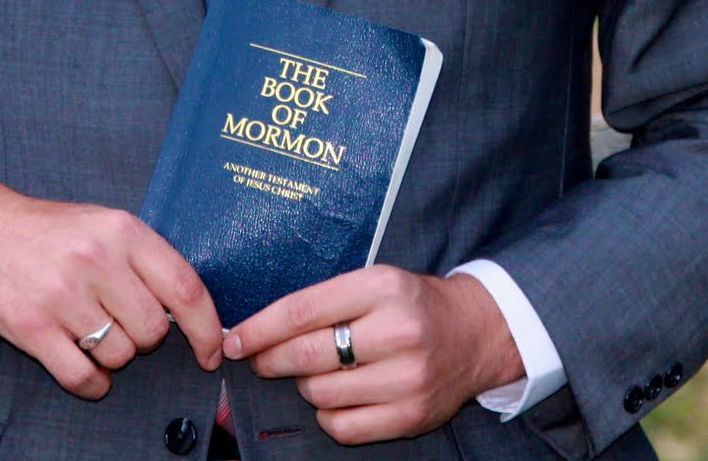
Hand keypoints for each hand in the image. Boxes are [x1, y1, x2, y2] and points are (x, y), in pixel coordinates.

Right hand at [0, 175, 222, 399]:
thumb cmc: (50, 233)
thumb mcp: (103, 224)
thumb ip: (144, 259)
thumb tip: (193, 310)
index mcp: (121, 230)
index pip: (184, 287)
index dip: (206, 328)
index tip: (213, 351)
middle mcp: (95, 259)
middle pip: (152, 331)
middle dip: (142, 336)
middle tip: (118, 319)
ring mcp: (62, 294)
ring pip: (119, 356)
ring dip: (111, 354)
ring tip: (87, 326)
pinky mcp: (34, 327)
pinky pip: (83, 378)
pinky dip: (90, 381)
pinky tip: (80, 359)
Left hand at [223, 267, 521, 444]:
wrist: (474, 333)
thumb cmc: (411, 303)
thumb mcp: (374, 281)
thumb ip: (325, 299)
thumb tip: (261, 327)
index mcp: (381, 287)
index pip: (302, 310)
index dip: (259, 328)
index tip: (234, 340)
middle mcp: (395, 331)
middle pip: (307, 355)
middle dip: (270, 360)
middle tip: (257, 359)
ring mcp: (406, 378)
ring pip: (321, 393)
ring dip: (304, 385)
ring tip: (313, 371)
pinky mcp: (412, 416)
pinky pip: (343, 426)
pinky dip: (327, 415)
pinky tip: (335, 397)